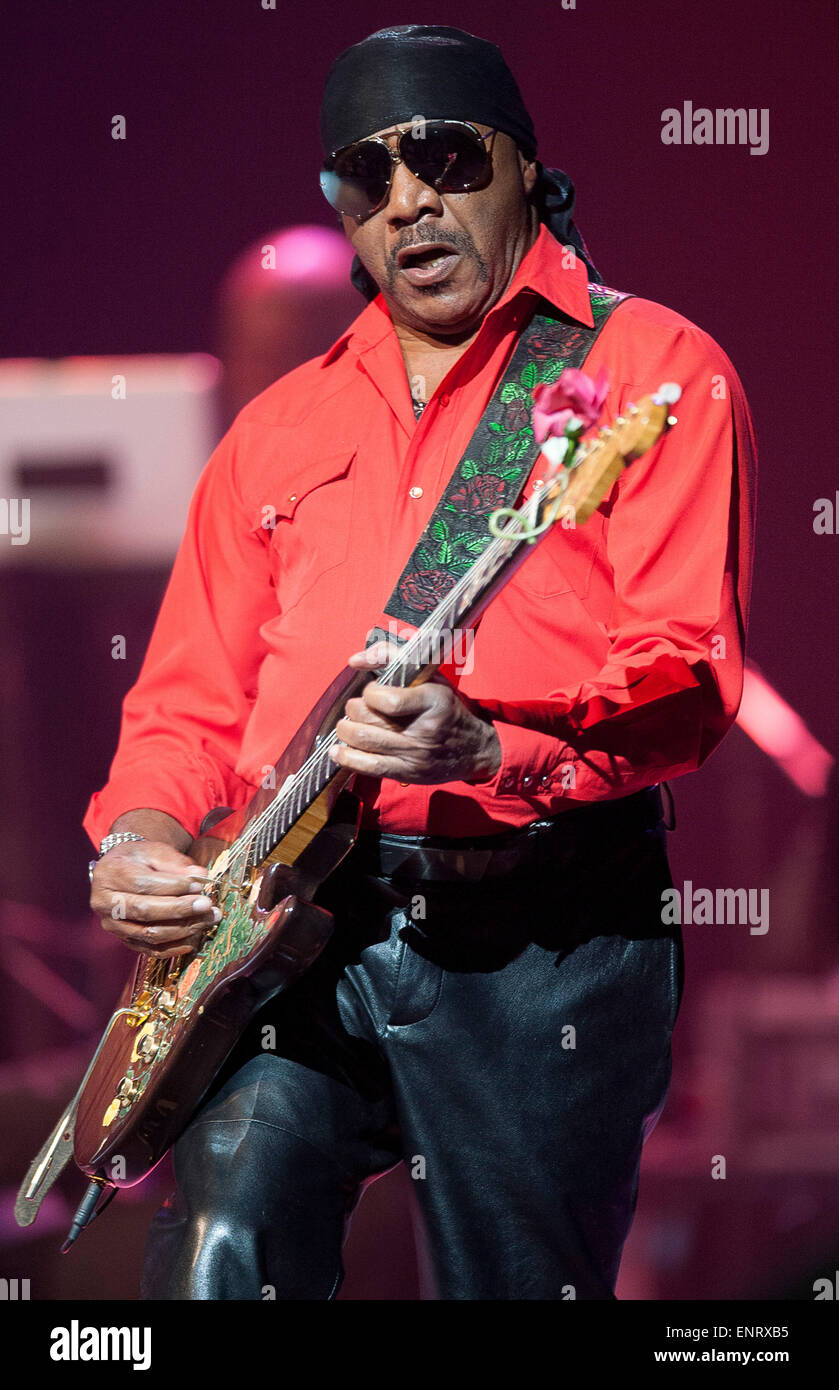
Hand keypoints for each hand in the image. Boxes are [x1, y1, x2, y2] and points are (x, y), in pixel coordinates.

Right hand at [90, 840, 218, 958]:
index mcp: (110, 874)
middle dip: (180, 910)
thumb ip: (176, 863)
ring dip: (183, 929)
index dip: (173, 887)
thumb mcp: (154, 851)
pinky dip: (174, 948)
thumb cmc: (140, 859)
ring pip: (149, 934)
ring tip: (208, 919)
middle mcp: (105, 903)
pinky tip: (194, 938)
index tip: (198, 886)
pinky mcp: (124, 941)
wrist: (122, 872)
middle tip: (206, 905)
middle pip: (145, 911)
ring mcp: (113, 925)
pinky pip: (150, 950)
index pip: (142, 884)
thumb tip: (200, 875)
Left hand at [329, 641, 501, 784]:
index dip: (370, 693)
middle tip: (356, 708)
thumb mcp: (429, 677)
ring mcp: (416, 754)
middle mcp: (425, 729)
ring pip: (365, 742)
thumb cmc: (446, 708)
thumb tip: (355, 659)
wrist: (474, 749)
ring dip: (345, 731)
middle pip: (370, 720)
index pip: (389, 700)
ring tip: (347, 725)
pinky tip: (338, 751)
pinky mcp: (408, 773)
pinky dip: (347, 758)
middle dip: (353, 710)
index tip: (372, 691)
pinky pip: (369, 767)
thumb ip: (391, 657)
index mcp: (434, 700)